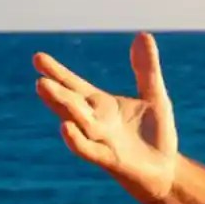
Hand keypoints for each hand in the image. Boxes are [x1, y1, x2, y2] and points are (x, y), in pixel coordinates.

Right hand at [34, 32, 178, 201]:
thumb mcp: (154, 96)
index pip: (74, 85)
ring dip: (61, 107)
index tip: (38, 58)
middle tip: (40, 77)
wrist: (166, 168)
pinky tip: (66, 127)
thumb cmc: (155, 134)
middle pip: (70, 102)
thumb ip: (147, 69)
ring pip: (77, 122)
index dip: (58, 72)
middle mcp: (94, 121)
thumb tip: (143, 35)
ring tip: (44, 88)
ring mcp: (100, 140)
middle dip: (56, 91)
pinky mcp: (109, 159)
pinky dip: (77, 139)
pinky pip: (88, 149)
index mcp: (100, 104)